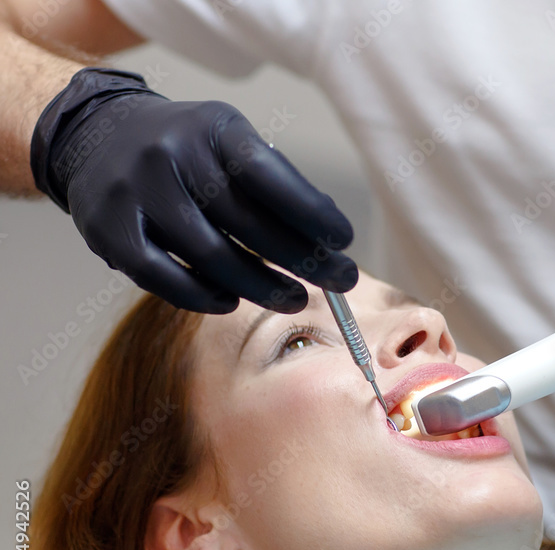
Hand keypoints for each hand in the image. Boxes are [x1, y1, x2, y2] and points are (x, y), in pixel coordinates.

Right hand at [32, 68, 355, 313]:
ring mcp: (136, 192)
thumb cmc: (186, 149)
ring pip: (210, 255)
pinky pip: (162, 276)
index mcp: (212, 129)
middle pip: (247, 222)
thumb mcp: (230, 142)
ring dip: (261, 285)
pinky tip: (231, 302)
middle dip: (303, 258)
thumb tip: (329, 233)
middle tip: (340, 281)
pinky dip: (201, 296)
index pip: (270, 176)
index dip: (311, 212)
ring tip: (295, 299)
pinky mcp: (109, 229)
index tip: (344, 240)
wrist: (96, 135)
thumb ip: (275, 182)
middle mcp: (172, 154)